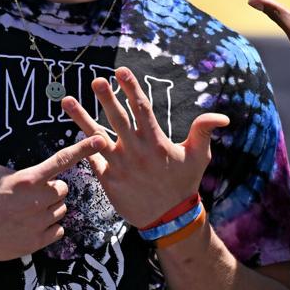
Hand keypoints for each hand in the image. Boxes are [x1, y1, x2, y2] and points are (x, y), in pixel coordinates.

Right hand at [0, 134, 105, 261]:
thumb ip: (23, 172)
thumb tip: (37, 174)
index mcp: (28, 180)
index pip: (61, 161)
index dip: (83, 149)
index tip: (101, 140)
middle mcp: (37, 200)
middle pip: (63, 189)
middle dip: (52, 190)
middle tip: (31, 196)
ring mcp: (38, 222)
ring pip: (61, 210)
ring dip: (49, 209)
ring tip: (26, 212)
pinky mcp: (37, 241)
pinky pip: (58, 229)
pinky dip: (48, 228)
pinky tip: (30, 226)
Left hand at [61, 67, 229, 227]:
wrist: (169, 218)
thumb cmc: (184, 183)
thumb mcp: (198, 157)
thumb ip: (203, 132)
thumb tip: (223, 117)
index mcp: (156, 142)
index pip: (142, 109)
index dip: (131, 88)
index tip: (121, 71)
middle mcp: (136, 152)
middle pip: (118, 119)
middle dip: (107, 98)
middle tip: (96, 81)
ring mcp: (120, 166)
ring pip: (96, 138)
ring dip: (81, 118)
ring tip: (66, 101)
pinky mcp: (109, 181)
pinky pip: (93, 160)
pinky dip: (82, 146)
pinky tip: (72, 130)